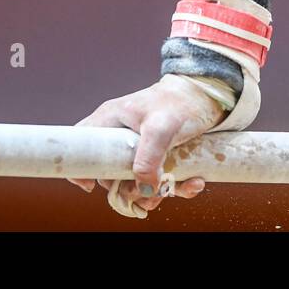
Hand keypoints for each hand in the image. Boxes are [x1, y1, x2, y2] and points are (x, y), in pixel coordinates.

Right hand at [69, 74, 226, 217]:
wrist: (209, 95)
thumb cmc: (180, 102)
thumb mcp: (161, 127)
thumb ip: (148, 157)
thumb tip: (142, 189)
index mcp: (111, 121)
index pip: (81, 144)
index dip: (80, 168)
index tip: (92, 187)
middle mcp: (120, 135)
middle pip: (110, 173)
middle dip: (129, 190)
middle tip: (151, 193)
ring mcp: (139, 147)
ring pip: (135, 182)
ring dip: (155, 193)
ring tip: (175, 188)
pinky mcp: (159, 155)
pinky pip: (159, 180)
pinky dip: (176, 187)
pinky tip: (195, 182)